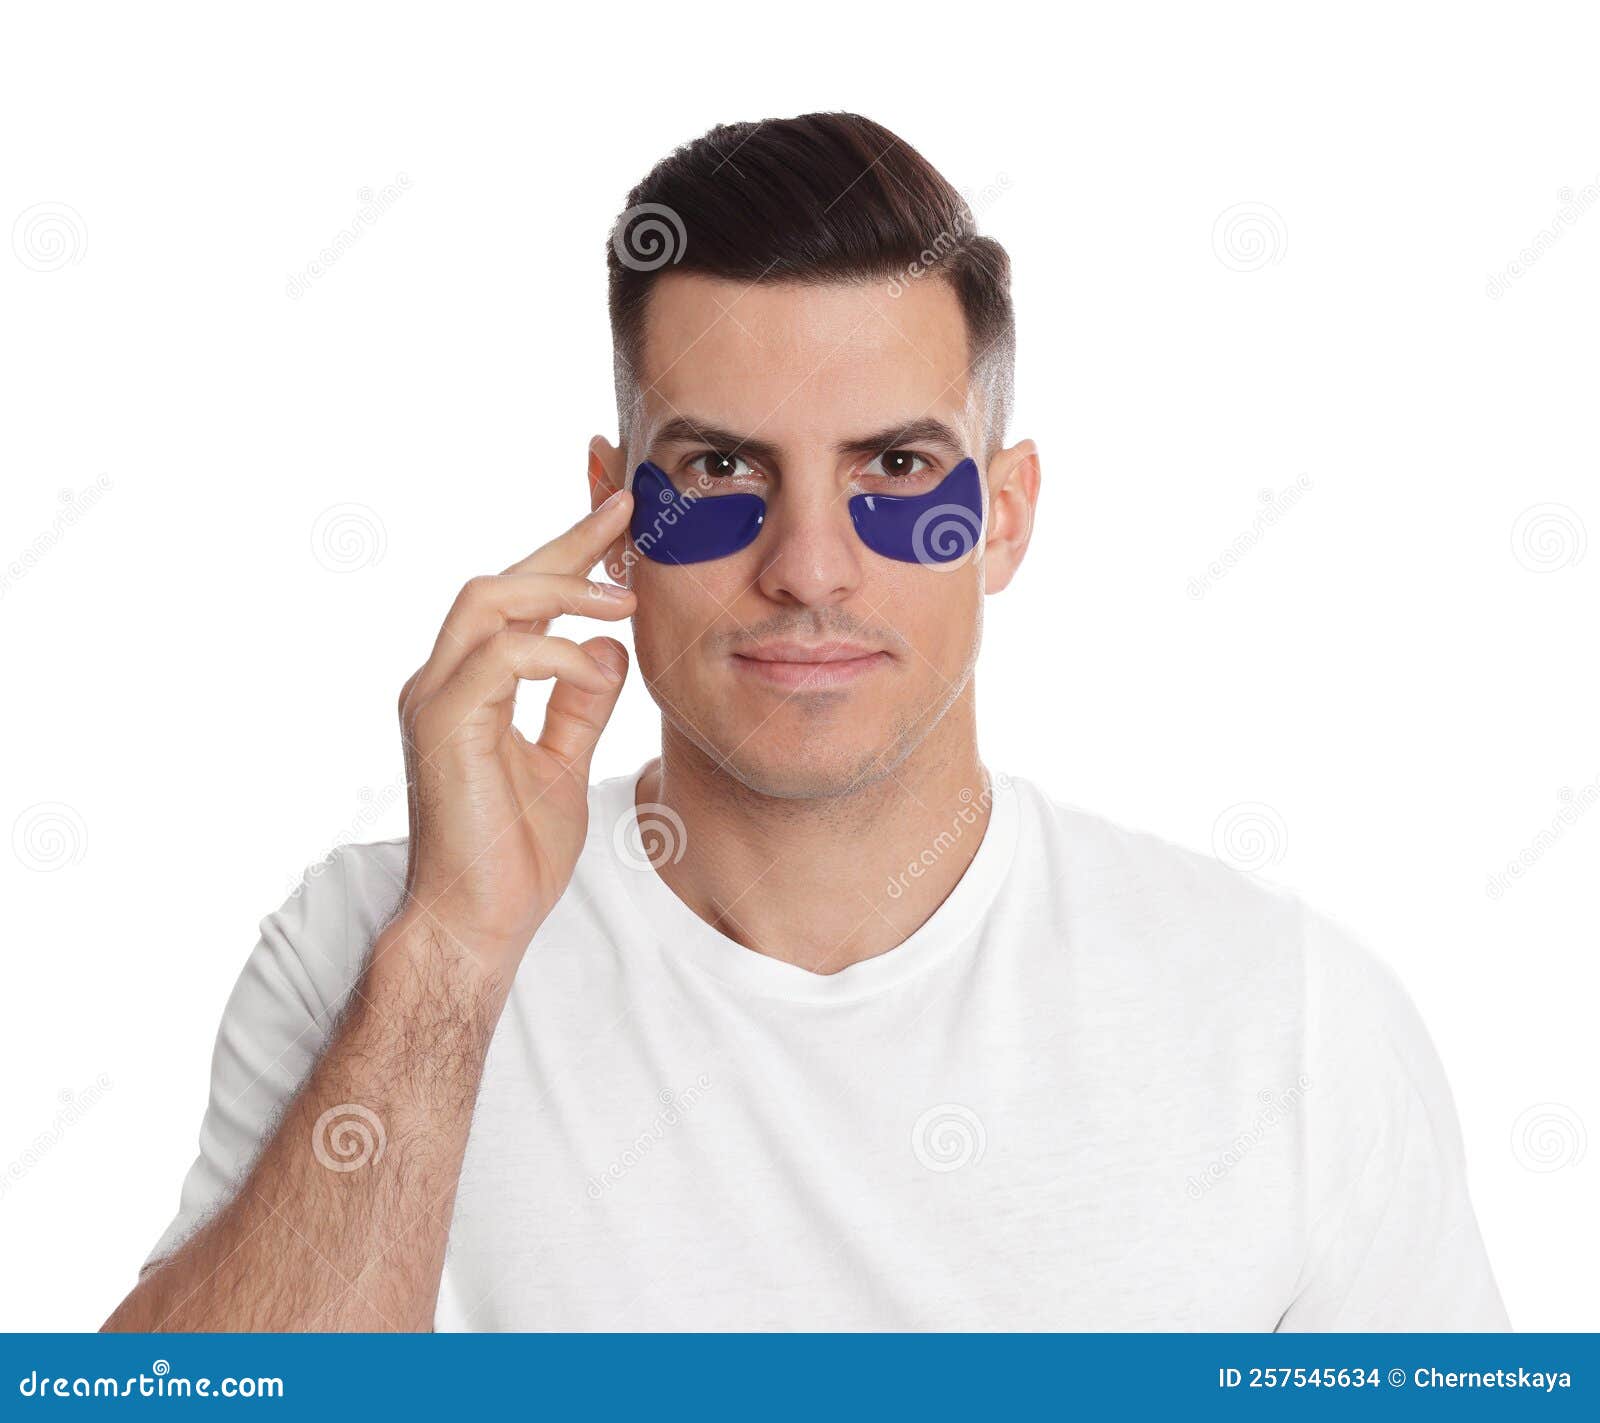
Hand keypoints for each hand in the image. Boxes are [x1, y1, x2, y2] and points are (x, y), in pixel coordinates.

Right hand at [391, 489, 635, 979]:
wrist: (477, 923)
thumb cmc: (513, 853)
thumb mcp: (563, 764)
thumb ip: (580, 705)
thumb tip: (607, 647)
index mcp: (468, 687)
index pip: (516, 600)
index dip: (566, 554)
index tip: (620, 519)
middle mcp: (441, 681)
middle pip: (499, 581)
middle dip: (565, 545)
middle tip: (626, 516)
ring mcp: (434, 700)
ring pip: (488, 601)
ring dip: (561, 589)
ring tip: (624, 599)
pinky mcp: (441, 726)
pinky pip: (500, 658)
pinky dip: (554, 653)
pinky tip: (595, 666)